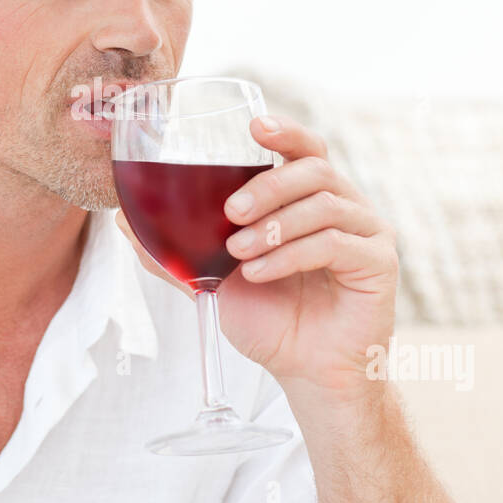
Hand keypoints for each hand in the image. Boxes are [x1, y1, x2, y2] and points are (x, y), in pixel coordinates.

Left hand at [115, 114, 397, 400]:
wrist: (306, 374)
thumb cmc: (268, 322)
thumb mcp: (213, 282)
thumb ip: (175, 250)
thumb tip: (122, 219)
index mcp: (310, 199)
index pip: (306, 148)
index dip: (284, 131)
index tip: (253, 128)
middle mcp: (345, 206)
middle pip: (314, 169)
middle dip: (266, 186)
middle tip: (229, 214)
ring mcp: (367, 232)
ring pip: (324, 204)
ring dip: (274, 226)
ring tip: (239, 254)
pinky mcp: (379, 263)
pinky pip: (335, 243)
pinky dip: (291, 255)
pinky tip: (260, 273)